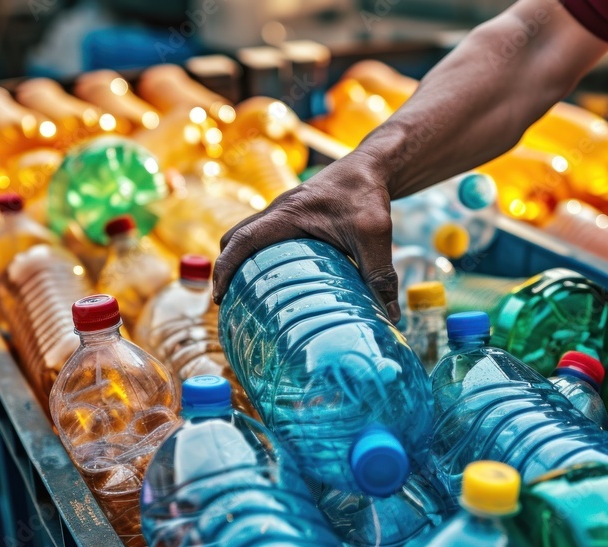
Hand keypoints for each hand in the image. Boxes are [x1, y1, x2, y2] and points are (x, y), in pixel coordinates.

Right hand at [213, 153, 400, 322]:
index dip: (225, 268)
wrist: (371, 166)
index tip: (219, 296)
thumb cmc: (369, 195)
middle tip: (231, 301)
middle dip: (226, 269)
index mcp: (287, 214)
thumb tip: (389, 318)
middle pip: (234, 239)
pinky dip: (258, 256)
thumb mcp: (375, 235)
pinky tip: (275, 279)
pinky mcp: (291, 218)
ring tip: (249, 296)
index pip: (243, 239)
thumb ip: (380, 275)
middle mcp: (278, 212)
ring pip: (246, 237)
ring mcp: (282, 214)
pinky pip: (263, 237)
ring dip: (241, 262)